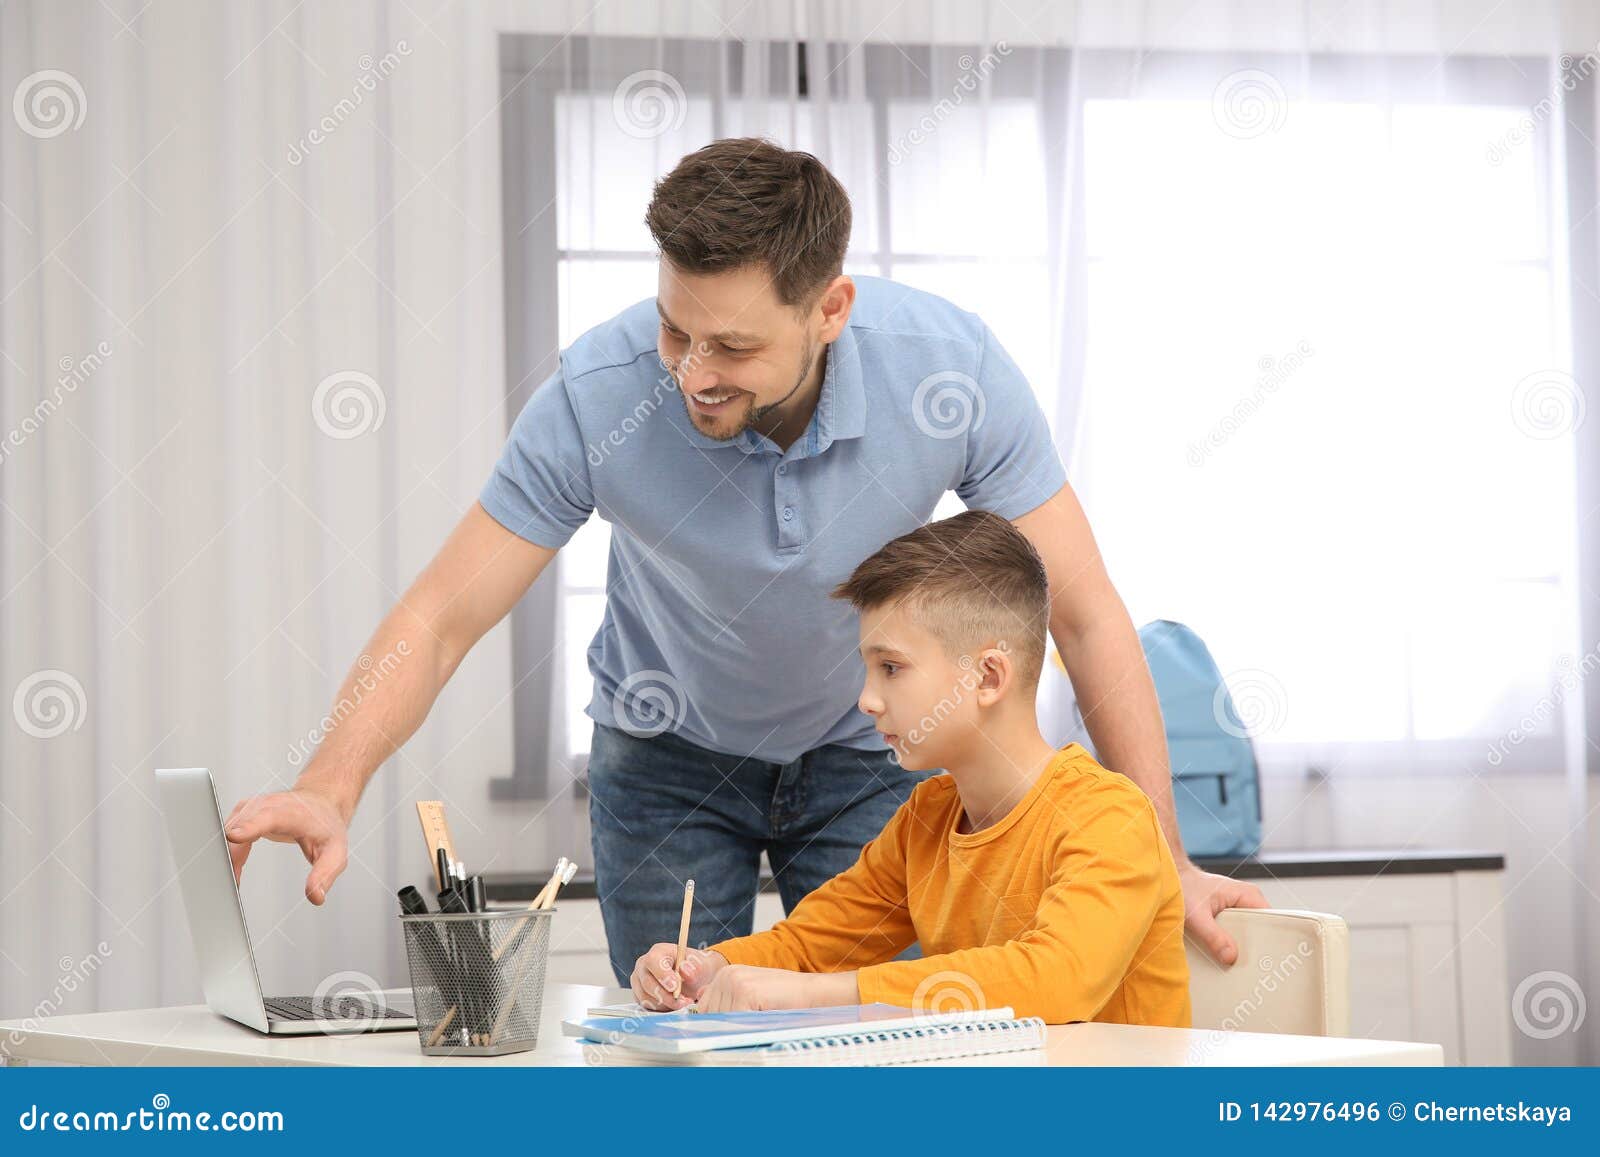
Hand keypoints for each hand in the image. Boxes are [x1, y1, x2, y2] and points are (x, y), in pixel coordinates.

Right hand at [224, 783, 352, 905]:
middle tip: (228, 883)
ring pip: (228, 831)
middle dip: (229, 853)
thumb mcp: (335, 852)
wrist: (321, 804)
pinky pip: (227, 834)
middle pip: (240, 827)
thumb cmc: (326, 827)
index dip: (250, 826)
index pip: (268, 817)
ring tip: (232, 883)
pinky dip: (228, 855)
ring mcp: (253, 807)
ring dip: (226, 858)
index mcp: (292, 813)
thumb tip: (316, 897)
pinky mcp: (244, 812)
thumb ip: (325, 874)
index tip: (233, 836)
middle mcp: (268, 805)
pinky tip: (234, 873)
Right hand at [630, 944, 725, 1010]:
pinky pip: (646, 1006)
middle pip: (648, 983)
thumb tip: (685, 969)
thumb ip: (696, 966)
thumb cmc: (695, 969)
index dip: (662, 975)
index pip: (653, 961)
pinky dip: (660, 1009)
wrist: (693, 980)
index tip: (675, 987)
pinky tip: (673, 1005)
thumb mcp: (702, 965)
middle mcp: (644, 965)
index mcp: (658, 951)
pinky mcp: (639, 994)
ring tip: (682, 1003)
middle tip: (683, 1002)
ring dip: (665, 1004)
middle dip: (666, 996)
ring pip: (646, 997)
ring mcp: (639, 980)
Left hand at [692, 964, 855, 1013]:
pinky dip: (746, 1028)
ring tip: (758, 1021)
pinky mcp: (745, 992)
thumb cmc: (784, 998)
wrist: (811, 993)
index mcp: (725, 974)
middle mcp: (726, 975)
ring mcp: (734, 981)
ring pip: (721, 1021)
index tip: (726, 1031)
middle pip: (709, 1015)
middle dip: (725, 1026)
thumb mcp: (751, 996)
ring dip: (737, 1028)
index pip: (704, 1008)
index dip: (716, 1023)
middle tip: (750, 1025)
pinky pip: (734, 1022)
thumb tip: (701, 1012)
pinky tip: (762, 1020)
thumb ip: (728, 1000)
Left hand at [1178, 862, 1269, 965]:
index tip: (1268, 962)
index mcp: (1248, 895)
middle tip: (1251, 972)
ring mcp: (1238, 909)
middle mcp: (1247, 901)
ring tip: (1238, 970)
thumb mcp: (1196, 914)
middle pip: (1261, 932)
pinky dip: (1230, 945)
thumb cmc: (1183, 886)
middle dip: (1255, 951)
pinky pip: (1235, 934)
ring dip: (1241, 950)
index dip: (1271, 942)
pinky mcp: (1228, 916)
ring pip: (1247, 935)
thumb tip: (1231, 957)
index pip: (1272, 922)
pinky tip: (1224, 960)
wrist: (1169, 877)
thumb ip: (1213, 935)